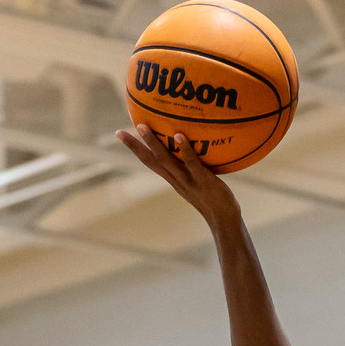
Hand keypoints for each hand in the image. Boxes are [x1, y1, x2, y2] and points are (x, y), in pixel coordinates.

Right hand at [114, 125, 238, 225]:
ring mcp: (187, 180)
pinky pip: (191, 164)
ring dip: (153, 144)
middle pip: (151, 161)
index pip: (149, 162)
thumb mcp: (197, 179)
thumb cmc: (213, 197)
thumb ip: (191, 164)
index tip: (120, 134)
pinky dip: (184, 150)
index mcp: (172, 178)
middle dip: (134, 147)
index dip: (135, 148)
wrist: (224, 218)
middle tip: (120, 132)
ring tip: (142, 127)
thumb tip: (191, 143)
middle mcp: (175, 179)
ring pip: (166, 161)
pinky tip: (179, 136)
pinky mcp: (203, 180)